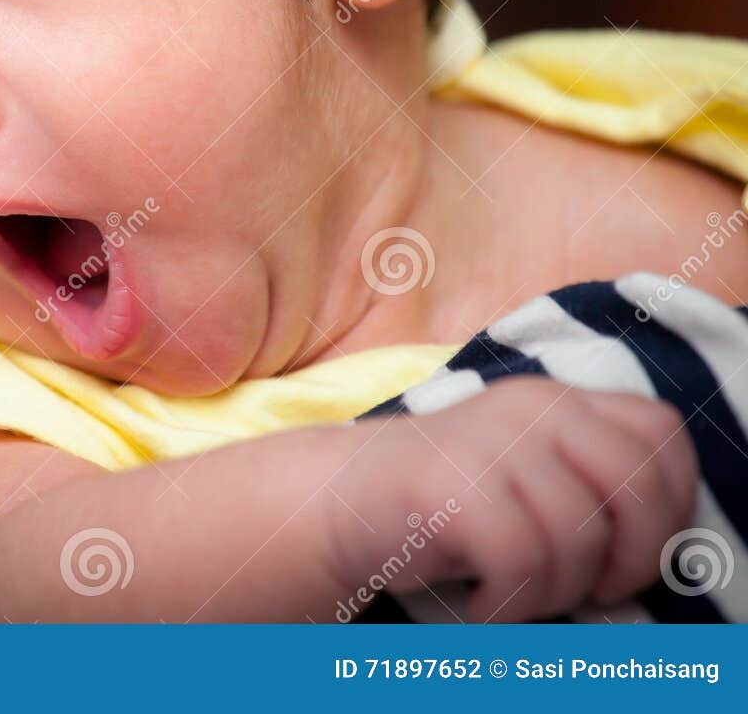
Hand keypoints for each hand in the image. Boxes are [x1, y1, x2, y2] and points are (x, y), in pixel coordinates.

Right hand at [325, 376, 698, 621]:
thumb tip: (655, 546)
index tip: (627, 550)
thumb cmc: (448, 508)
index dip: (668, 502)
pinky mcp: (452, 481)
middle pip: (638, 484)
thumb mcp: (530, 477)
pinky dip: (510, 603)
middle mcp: (531, 406)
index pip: (659, 434)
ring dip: (555, 593)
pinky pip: (522, 559)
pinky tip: (483, 605)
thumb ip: (591, 483)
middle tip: (591, 589)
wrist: (337, 503)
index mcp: (559, 400)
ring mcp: (490, 440)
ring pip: (578, 536)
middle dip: (630, 557)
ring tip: (516, 596)